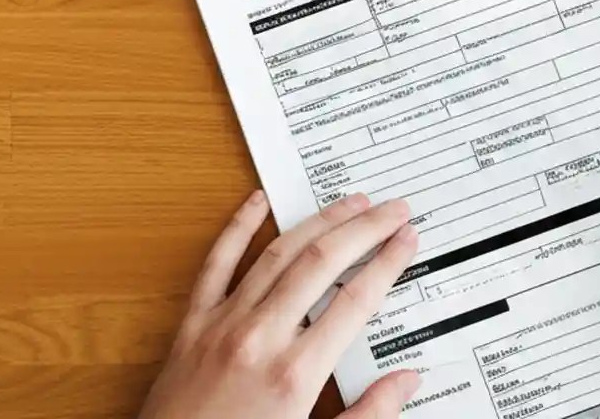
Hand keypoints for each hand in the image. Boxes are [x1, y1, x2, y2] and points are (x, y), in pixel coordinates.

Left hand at [140, 190, 421, 418]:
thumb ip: (367, 416)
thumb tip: (406, 382)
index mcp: (295, 375)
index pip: (356, 300)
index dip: (388, 263)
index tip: (407, 239)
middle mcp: (259, 339)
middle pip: (322, 263)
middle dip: (363, 229)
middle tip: (391, 208)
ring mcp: (222, 326)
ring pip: (277, 254)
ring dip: (317, 221)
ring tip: (348, 202)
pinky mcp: (191, 327)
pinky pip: (216, 265)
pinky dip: (237, 228)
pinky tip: (258, 202)